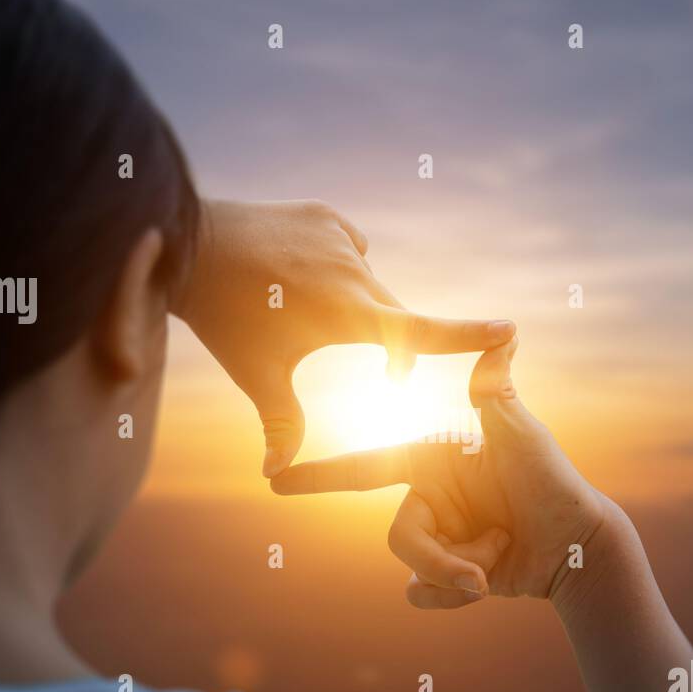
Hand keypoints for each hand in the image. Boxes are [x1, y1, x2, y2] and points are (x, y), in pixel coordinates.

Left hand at [176, 198, 516, 475]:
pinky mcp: (324, 216)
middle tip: (391, 375)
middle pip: (396, 314)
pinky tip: (302, 272)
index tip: (508, 330)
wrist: (184, 243)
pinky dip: (338, 265)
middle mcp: (353, 269)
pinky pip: (348, 247)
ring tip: (306, 309)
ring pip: (369, 281)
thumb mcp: (257, 374)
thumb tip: (277, 475)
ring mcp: (339, 237)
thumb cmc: (224, 318)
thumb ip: (281, 423)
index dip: (466, 336)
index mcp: (347, 312)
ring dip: (357, 303)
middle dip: (396, 344)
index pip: (419, 331)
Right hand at [269, 339, 607, 607]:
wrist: (578, 547)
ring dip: (458, 572)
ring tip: (498, 558)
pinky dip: (451, 596)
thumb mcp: (522, 437)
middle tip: (479, 573)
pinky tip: (486, 583)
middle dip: (438, 560)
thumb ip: (496, 393)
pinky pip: (420, 594)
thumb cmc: (555, 482)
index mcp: (431, 458)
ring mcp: (436, 534)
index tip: (275, 478)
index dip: (320, 475)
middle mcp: (428, 495)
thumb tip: (505, 333)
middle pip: (398, 536)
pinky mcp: (446, 572)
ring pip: (411, 567)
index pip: (366, 466)